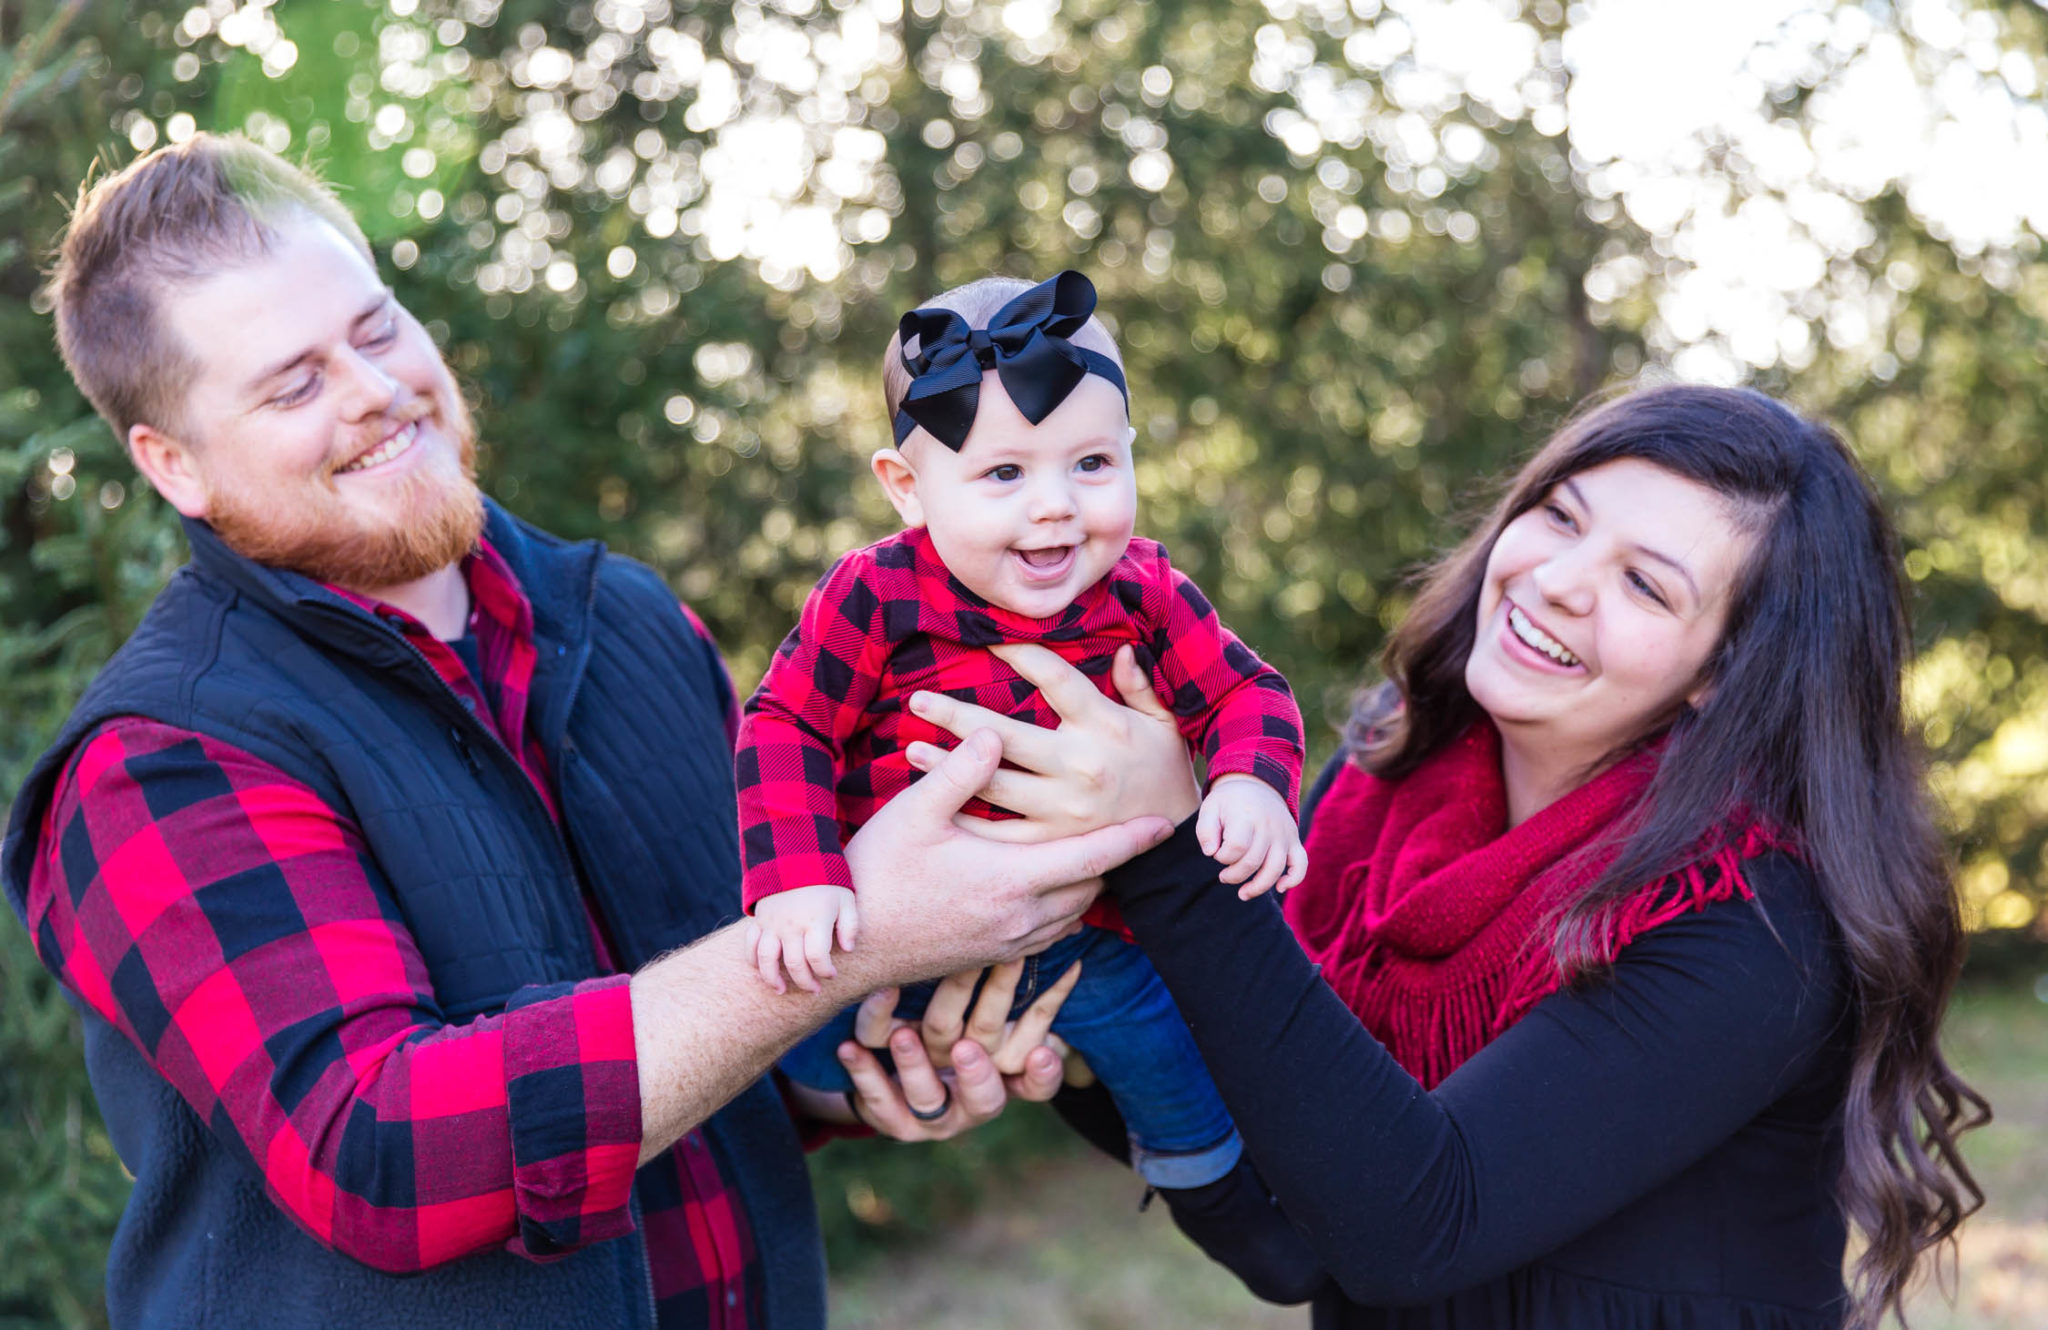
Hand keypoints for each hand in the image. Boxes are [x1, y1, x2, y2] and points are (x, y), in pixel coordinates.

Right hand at [745, 884, 857, 994]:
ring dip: (772, 979)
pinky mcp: (759, 920)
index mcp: (815, 920)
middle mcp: (791, 924)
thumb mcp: (847, 899)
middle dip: (806, 982)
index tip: (831, 975)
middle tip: (814, 990)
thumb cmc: (826, 882)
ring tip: (782, 990)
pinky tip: (761, 972)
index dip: (825, 971)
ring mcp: (772, 923)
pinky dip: (752, 961)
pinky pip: (750, 945)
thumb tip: (848, 950)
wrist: (795, 857)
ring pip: (766, 959)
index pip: (818, 957)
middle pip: (794, 964)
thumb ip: (850, 925)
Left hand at [835, 958, 1080, 1139]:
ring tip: (905, 1040)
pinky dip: (864, 1073)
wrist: (900, 1081)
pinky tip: (850, 1047)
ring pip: (927, 1092)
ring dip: (915, 1065)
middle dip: (975, 1047)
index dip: (1041, 1073)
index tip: (1042, 1055)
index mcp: (1007, 1075)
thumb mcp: (998, 1008)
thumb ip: (1026, 978)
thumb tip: (1069, 921)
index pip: (1034, 1081)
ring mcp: (934, 1112)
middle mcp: (973, 1096)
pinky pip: (877, 1099)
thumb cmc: (963, 1024)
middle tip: (968, 1039)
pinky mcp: (893, 1118)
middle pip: (978, 1066)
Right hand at [843, 729, 1171, 987]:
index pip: (1092, 856)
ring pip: (1073, 914)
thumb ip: (960, 770)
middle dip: (1114, 859)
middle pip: (1091, 887)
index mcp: (1010, 879)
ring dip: (1088, 884)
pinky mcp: (993, 957)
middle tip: (1131, 829)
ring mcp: (1008, 944)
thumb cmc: (876, 874)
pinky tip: (1052, 887)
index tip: (1165, 822)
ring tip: (1097, 854)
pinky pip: (1049, 934)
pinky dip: (1063, 908)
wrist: (848, 950)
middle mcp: (1020, 918)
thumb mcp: (912, 812)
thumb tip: (994, 732)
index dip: (1132, 838)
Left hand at [902, 642, 1200, 838]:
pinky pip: (1000, 831)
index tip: (986, 640)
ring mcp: (1063, 808)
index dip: (1020, 654)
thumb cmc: (1167, 772)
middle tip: (919, 699)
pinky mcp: (1052, 842)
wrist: (1178, 846)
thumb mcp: (1165, 724)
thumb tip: (1123, 648)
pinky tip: (936, 801)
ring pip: (993, 783)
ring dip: (948, 766)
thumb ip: (1140, 686)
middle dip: (957, 716)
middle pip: (1006, 735)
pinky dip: (965, 817)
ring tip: (912, 748)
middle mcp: (1079, 765)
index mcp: (1104, 726)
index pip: (1055, 678)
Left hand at [1198, 775, 1307, 898]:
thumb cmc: (1229, 802)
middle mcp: (1268, 826)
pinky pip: (1301, 864)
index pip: (1236, 848)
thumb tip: (1211, 853)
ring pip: (1275, 869)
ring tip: (1243, 894)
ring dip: (1258, 887)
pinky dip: (1294, 879)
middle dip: (1233, 875)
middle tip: (1223, 876)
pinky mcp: (1294, 841)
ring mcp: (1284, 835)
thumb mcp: (1210, 808)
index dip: (1222, 857)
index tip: (1216, 853)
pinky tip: (1279, 887)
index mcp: (1247, 816)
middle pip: (1253, 862)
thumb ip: (1205, 831)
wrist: (1256, 785)